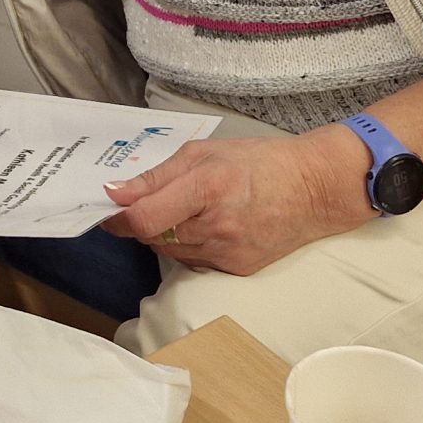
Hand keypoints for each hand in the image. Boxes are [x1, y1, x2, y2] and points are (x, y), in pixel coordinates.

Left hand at [99, 130, 367, 275]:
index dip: (118, 216)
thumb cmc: (258, 162)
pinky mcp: (237, 269)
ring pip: (170, 252)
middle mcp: (217, 225)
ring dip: (166, 234)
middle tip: (151, 202)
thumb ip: (157, 175)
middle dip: (142, 221)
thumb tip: (114, 193)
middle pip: (152, 236)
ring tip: (187, 210)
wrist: (314, 190)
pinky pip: (194, 262)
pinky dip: (190, 246)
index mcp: (207, 186)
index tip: (108, 208)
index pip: (144, 217)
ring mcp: (228, 252)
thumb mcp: (204, 152)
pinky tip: (208, 226)